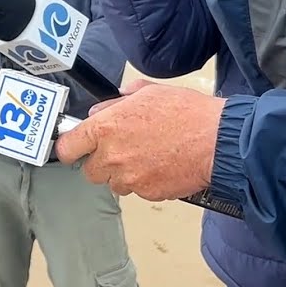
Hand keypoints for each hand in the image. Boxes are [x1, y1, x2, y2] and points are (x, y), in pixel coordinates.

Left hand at [54, 81, 223, 201]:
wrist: (217, 140)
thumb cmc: (187, 113)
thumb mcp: (147, 93)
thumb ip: (116, 102)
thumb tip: (101, 109)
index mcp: (106, 128)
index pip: (67, 147)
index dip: (71, 147)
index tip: (75, 147)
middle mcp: (112, 156)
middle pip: (90, 171)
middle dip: (101, 163)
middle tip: (121, 150)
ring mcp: (130, 178)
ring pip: (114, 183)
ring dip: (124, 174)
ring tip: (147, 157)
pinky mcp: (148, 194)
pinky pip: (138, 191)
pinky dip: (146, 182)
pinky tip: (161, 166)